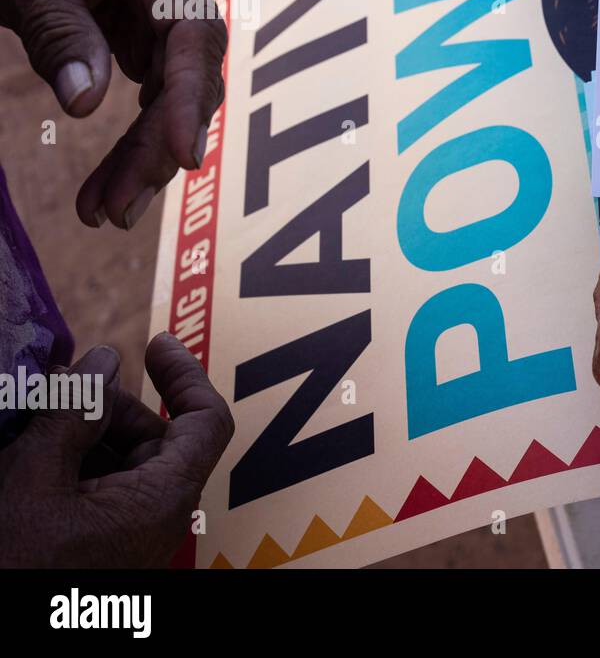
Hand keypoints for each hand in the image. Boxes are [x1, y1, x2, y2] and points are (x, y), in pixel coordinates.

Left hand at [0, 0, 225, 229]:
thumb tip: (86, 104)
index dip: (190, 93)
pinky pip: (153, 101)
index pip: (191, 26)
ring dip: (145, 157)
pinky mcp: (147, 40)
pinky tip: (111, 190)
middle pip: (190, 72)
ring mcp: (165, 11)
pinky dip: (132, 146)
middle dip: (157, 142)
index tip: (182, 154)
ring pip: (176, 96)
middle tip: (118, 206)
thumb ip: (55, 31)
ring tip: (106, 212)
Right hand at [0, 334, 234, 567]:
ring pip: (119, 461)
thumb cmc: (14, 563)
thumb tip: (103, 363)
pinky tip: (26, 451)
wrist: (0, 634)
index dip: (185, 375)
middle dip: (106, 405)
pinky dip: (68, 464)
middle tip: (53, 386)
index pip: (206, 422)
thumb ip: (72, 417)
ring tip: (31, 418)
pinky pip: (95, 490)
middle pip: (154, 436)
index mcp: (162, 499)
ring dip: (80, 433)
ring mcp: (126, 533)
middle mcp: (155, 516)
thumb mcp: (32, 481)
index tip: (155, 343)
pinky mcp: (97, 545)